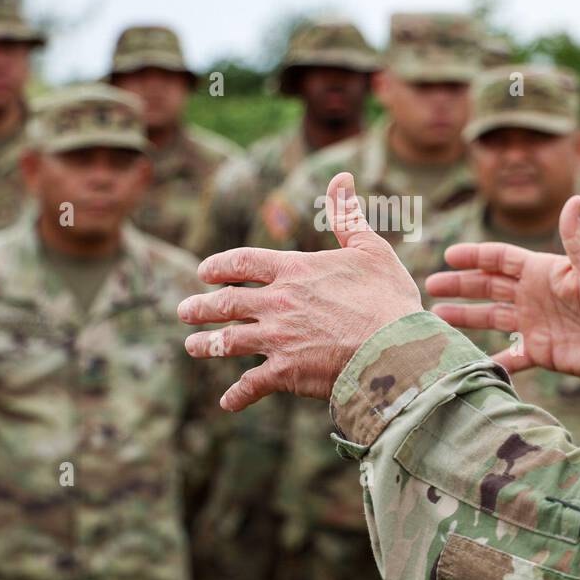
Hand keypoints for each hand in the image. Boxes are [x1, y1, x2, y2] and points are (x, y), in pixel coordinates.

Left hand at [179, 172, 421, 410]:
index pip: (243, 263)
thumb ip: (347, 215)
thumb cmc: (389, 297)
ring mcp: (277, 339)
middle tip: (183, 310)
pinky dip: (238, 395)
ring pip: (228, 341)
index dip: (219, 266)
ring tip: (191, 346)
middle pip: (226, 303)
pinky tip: (227, 402)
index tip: (204, 272)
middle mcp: (278, 303)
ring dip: (206, 344)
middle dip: (201, 307)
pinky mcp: (285, 373)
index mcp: (295, 270)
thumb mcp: (370, 248)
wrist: (395, 348)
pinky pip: (251, 384)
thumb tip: (341, 178)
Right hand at [425, 195, 579, 380]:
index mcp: (542, 271)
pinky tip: (466, 361)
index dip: (474, 256)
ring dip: (464, 317)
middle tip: (430, 286)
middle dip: (460, 285)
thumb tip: (574, 198)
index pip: (500, 259)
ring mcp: (535, 324)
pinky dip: (490, 360)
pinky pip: (509, 358)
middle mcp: (534, 296)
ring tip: (436, 316)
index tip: (449, 256)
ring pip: (491, 319)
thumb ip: (577, 238)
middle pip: (488, 287)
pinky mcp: (541, 353)